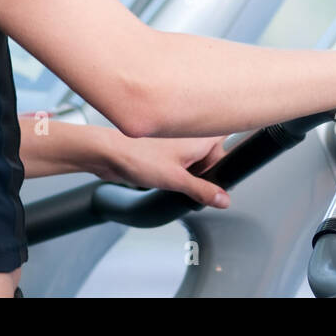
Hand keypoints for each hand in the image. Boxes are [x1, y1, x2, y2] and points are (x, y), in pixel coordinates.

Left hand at [94, 132, 232, 207]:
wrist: (108, 154)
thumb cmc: (137, 157)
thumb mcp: (176, 180)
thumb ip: (203, 190)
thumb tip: (223, 199)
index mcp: (201, 136)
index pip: (227, 152)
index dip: (223, 168)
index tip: (217, 184)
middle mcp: (192, 135)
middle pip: (213, 160)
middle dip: (204, 176)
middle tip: (191, 186)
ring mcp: (180, 142)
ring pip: (197, 163)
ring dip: (191, 175)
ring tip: (174, 181)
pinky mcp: (168, 150)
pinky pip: (183, 164)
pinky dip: (179, 174)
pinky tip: (166, 179)